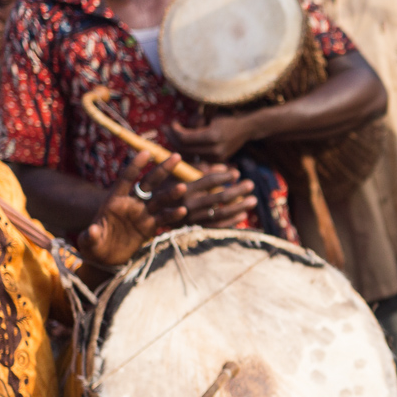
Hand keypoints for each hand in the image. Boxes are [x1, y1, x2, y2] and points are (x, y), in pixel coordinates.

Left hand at [77, 150, 175, 267]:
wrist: (104, 258)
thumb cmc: (93, 246)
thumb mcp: (87, 241)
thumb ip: (90, 235)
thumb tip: (92, 230)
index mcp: (114, 200)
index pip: (126, 178)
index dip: (135, 166)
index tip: (146, 151)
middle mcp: (131, 203)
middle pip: (149, 183)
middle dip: (162, 170)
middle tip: (176, 157)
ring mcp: (141, 215)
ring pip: (159, 200)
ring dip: (171, 194)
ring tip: (182, 187)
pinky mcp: (149, 227)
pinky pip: (163, 219)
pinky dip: (172, 215)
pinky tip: (182, 210)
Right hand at [141, 164, 257, 228]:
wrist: (142, 217)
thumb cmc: (160, 190)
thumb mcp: (174, 175)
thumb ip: (198, 168)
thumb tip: (221, 167)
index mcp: (183, 188)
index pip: (209, 181)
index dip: (224, 176)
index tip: (235, 173)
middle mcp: (189, 204)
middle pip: (219, 197)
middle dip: (237, 190)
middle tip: (250, 184)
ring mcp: (192, 219)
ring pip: (221, 213)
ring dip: (239, 206)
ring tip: (253, 200)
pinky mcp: (193, 229)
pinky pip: (216, 226)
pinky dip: (231, 221)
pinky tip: (243, 215)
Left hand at [169, 115, 255, 164]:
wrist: (247, 128)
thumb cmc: (227, 117)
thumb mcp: (210, 116)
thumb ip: (194, 123)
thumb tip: (175, 128)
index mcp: (213, 136)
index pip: (184, 138)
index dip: (174, 131)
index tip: (172, 123)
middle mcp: (215, 149)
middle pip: (184, 148)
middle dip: (173, 138)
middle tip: (165, 129)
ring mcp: (216, 157)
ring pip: (189, 154)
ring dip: (179, 145)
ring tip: (173, 134)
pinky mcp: (217, 161)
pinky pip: (197, 157)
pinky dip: (189, 150)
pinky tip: (184, 142)